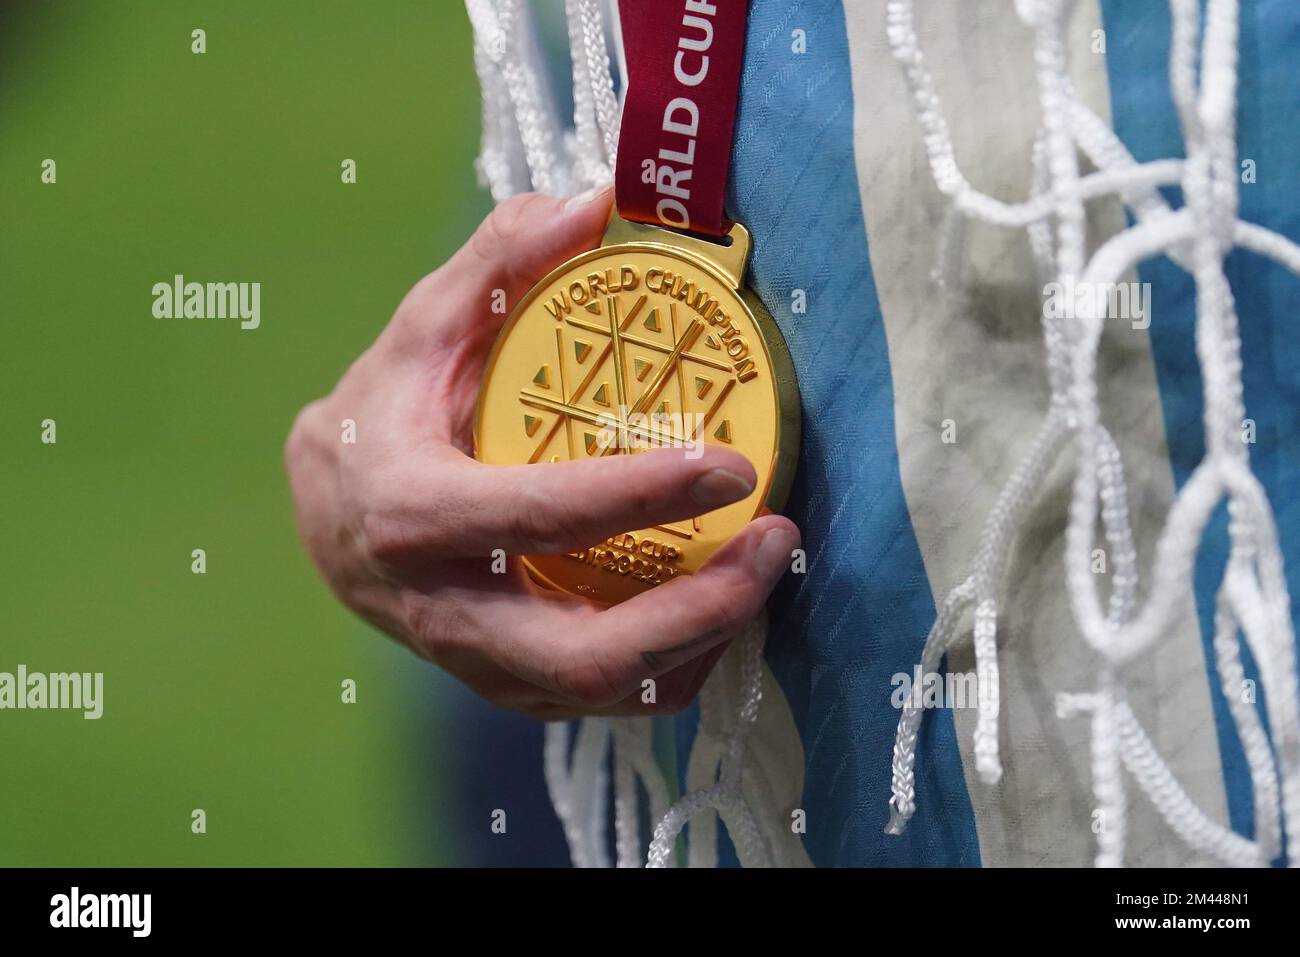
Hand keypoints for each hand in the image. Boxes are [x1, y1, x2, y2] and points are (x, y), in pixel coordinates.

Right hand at [284, 187, 800, 718]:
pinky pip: (597, 700)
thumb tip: (594, 203)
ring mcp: (474, 662)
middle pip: (582, 654)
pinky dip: (669, 665)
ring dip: (698, 642)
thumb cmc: (377, 417)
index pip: (539, 515)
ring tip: (762, 570)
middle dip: (698, 610)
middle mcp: (441, 608)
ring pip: (599, 692)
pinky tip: (714, 608)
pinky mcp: (503, 686)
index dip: (643, 495)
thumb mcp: (420, 331)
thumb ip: (497, 265)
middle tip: (773, 542)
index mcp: (410, 514)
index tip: (733, 464)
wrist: (327, 518)